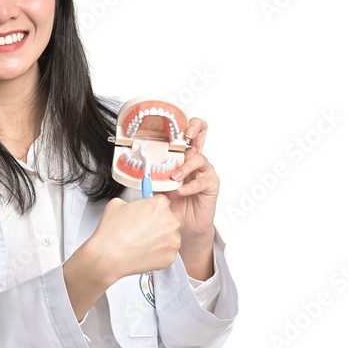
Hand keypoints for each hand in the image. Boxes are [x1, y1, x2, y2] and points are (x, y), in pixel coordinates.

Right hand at [87, 195, 182, 280]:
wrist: (108, 256)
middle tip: (148, 229)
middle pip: (174, 218)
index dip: (155, 208)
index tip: (149, 213)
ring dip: (163, 238)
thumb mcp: (118, 204)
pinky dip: (159, 253)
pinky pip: (169, 252)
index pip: (165, 202)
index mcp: (160, 205)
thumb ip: (133, 203)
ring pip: (173, 237)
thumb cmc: (111, 232)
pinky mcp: (170, 257)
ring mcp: (172, 241)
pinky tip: (145, 252)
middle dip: (164, 222)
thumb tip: (135, 207)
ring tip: (144, 242)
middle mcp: (170, 221)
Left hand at [162, 117, 218, 276]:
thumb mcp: (159, 184)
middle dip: (195, 128)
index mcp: (182, 155)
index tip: (175, 124)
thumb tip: (136, 167)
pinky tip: (181, 191)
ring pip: (199, 159)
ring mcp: (205, 170)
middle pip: (201, 132)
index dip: (185, 123)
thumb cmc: (173, 202)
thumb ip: (153, 174)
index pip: (186, 132)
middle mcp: (195, 159)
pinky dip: (190, 186)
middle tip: (187, 135)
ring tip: (174, 177)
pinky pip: (203, 181)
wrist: (185, 224)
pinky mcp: (211, 184)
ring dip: (185, 167)